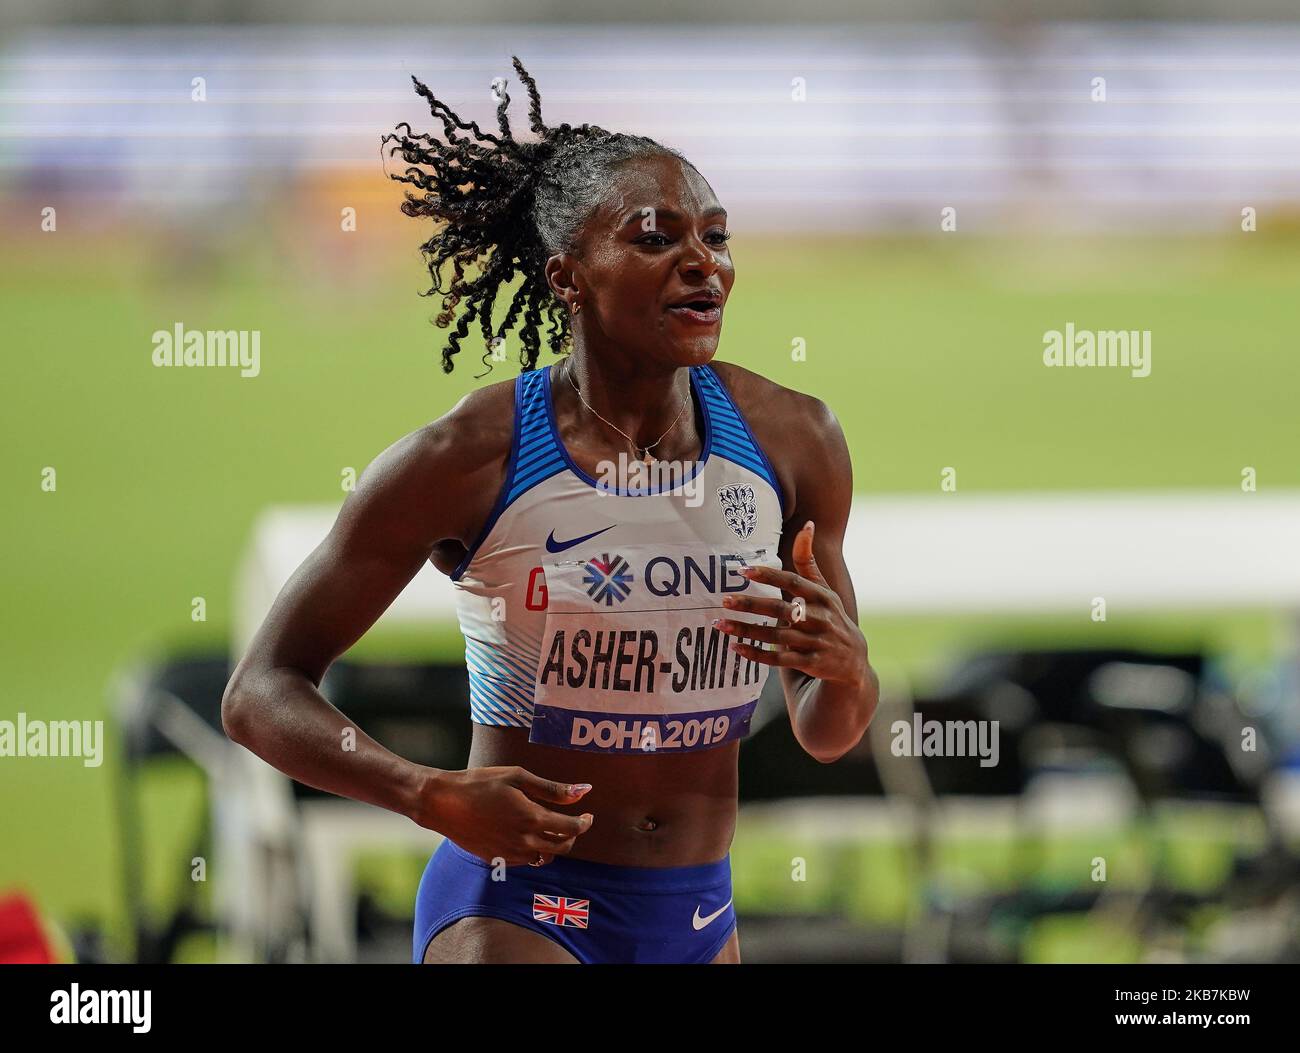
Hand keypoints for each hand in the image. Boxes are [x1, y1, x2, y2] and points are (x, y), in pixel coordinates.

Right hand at [411, 766, 592, 866]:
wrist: (443, 803)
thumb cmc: (480, 783)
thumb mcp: (517, 777)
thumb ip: (552, 788)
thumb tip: (583, 791)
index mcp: (531, 818)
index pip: (570, 829)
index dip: (584, 823)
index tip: (588, 816)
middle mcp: (523, 841)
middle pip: (561, 847)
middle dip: (572, 836)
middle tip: (573, 822)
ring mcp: (509, 854)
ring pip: (544, 857)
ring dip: (553, 845)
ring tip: (550, 828)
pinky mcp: (496, 860)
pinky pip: (525, 861)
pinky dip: (534, 851)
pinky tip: (528, 835)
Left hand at [714, 520, 867, 690]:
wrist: (854, 661)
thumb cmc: (832, 617)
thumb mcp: (825, 590)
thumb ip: (809, 562)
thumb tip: (807, 525)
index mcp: (822, 597)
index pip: (793, 582)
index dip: (769, 576)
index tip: (743, 571)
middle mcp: (820, 619)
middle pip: (781, 610)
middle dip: (751, 605)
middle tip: (725, 600)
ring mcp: (816, 643)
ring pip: (776, 637)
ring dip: (747, 631)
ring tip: (721, 624)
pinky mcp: (811, 664)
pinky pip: (780, 660)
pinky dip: (758, 655)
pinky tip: (736, 648)